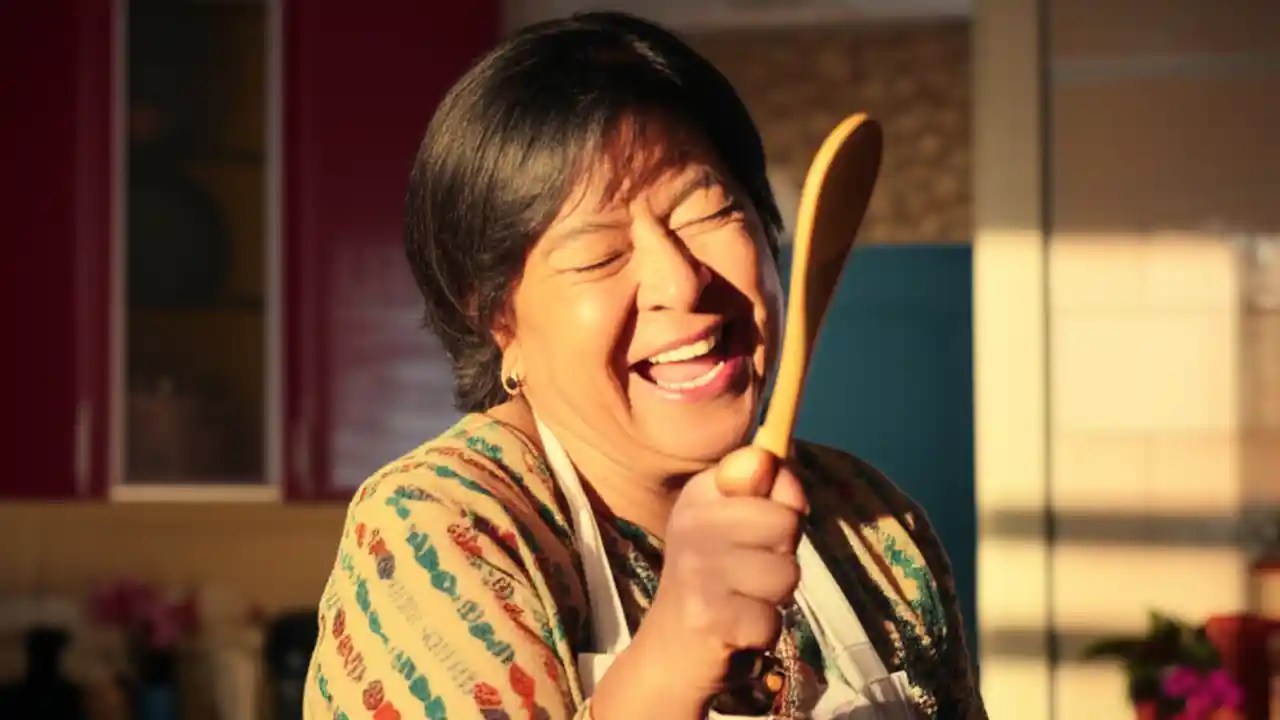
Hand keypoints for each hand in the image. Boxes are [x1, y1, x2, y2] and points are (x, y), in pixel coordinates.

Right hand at [593, 447, 806, 717]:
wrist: (671, 652)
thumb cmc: (720, 583)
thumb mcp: (744, 528)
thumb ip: (771, 493)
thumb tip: (773, 463)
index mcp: (699, 492)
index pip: (766, 466)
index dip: (781, 499)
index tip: (757, 526)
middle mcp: (691, 521)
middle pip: (786, 521)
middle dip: (783, 555)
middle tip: (749, 573)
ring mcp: (697, 568)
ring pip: (787, 574)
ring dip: (775, 597)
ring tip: (742, 600)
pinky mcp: (710, 616)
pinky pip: (773, 619)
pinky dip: (763, 631)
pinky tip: (735, 628)